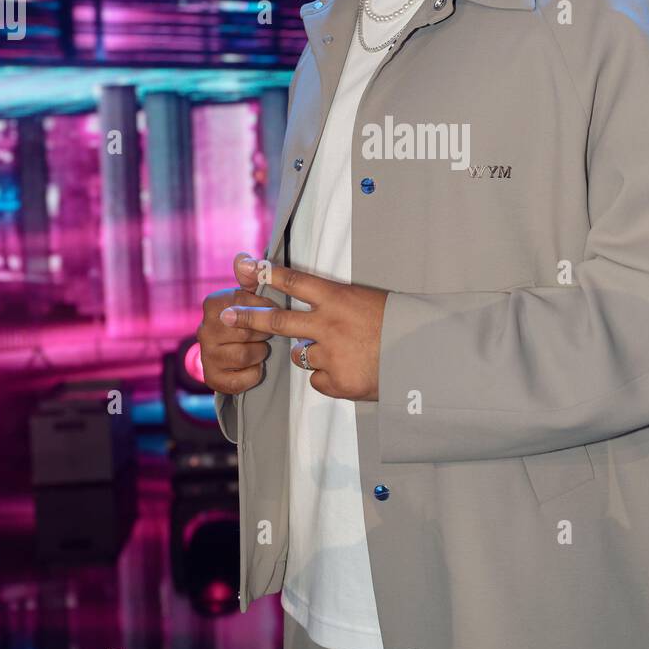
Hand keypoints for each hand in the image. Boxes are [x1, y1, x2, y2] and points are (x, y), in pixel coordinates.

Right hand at [195, 252, 277, 396]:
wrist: (230, 352)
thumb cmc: (247, 318)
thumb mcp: (250, 295)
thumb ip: (251, 275)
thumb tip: (242, 258)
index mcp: (213, 304)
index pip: (247, 303)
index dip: (266, 308)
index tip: (272, 310)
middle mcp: (204, 329)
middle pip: (249, 330)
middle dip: (263, 332)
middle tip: (265, 332)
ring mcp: (206, 355)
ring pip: (247, 355)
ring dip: (260, 353)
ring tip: (259, 348)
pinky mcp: (212, 378)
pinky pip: (242, 379)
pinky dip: (253, 374)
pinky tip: (254, 367)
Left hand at [218, 257, 388, 401]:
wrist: (424, 358)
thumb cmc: (401, 324)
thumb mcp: (369, 301)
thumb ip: (339, 305)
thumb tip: (316, 307)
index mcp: (339, 299)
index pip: (296, 281)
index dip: (268, 273)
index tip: (246, 266)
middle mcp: (328, 325)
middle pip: (278, 319)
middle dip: (248, 317)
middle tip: (224, 316)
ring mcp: (330, 355)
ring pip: (301, 356)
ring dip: (312, 354)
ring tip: (342, 351)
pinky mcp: (336, 382)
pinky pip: (318, 380)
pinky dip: (328, 377)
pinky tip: (350, 371)